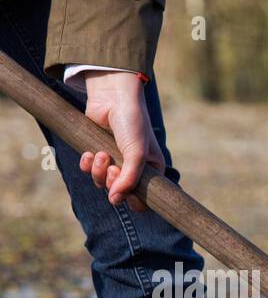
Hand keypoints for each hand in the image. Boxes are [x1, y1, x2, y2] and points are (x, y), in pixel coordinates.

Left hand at [79, 70, 163, 210]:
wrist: (112, 96)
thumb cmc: (133, 123)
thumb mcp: (136, 154)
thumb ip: (128, 180)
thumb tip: (114, 200)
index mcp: (151, 170)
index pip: (143, 199)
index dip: (131, 199)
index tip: (125, 191)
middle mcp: (134, 168)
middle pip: (120, 192)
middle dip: (113, 182)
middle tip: (113, 168)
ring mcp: (115, 161)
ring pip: (102, 182)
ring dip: (98, 171)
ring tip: (101, 156)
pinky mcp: (96, 152)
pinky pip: (88, 170)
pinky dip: (86, 164)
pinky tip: (88, 153)